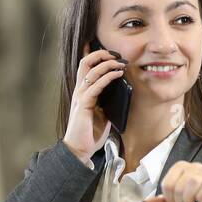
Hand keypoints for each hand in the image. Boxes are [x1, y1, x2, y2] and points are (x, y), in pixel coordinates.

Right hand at [62, 45, 125, 162]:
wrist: (79, 149)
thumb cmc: (90, 133)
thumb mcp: (102, 114)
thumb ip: (107, 102)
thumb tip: (121, 92)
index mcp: (83, 92)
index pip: (86, 67)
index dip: (96, 55)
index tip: (111, 52)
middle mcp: (79, 91)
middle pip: (85, 63)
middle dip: (100, 54)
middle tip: (116, 53)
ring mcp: (80, 97)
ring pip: (90, 71)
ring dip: (107, 64)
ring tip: (120, 62)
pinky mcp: (83, 105)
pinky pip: (95, 86)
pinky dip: (107, 77)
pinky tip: (117, 74)